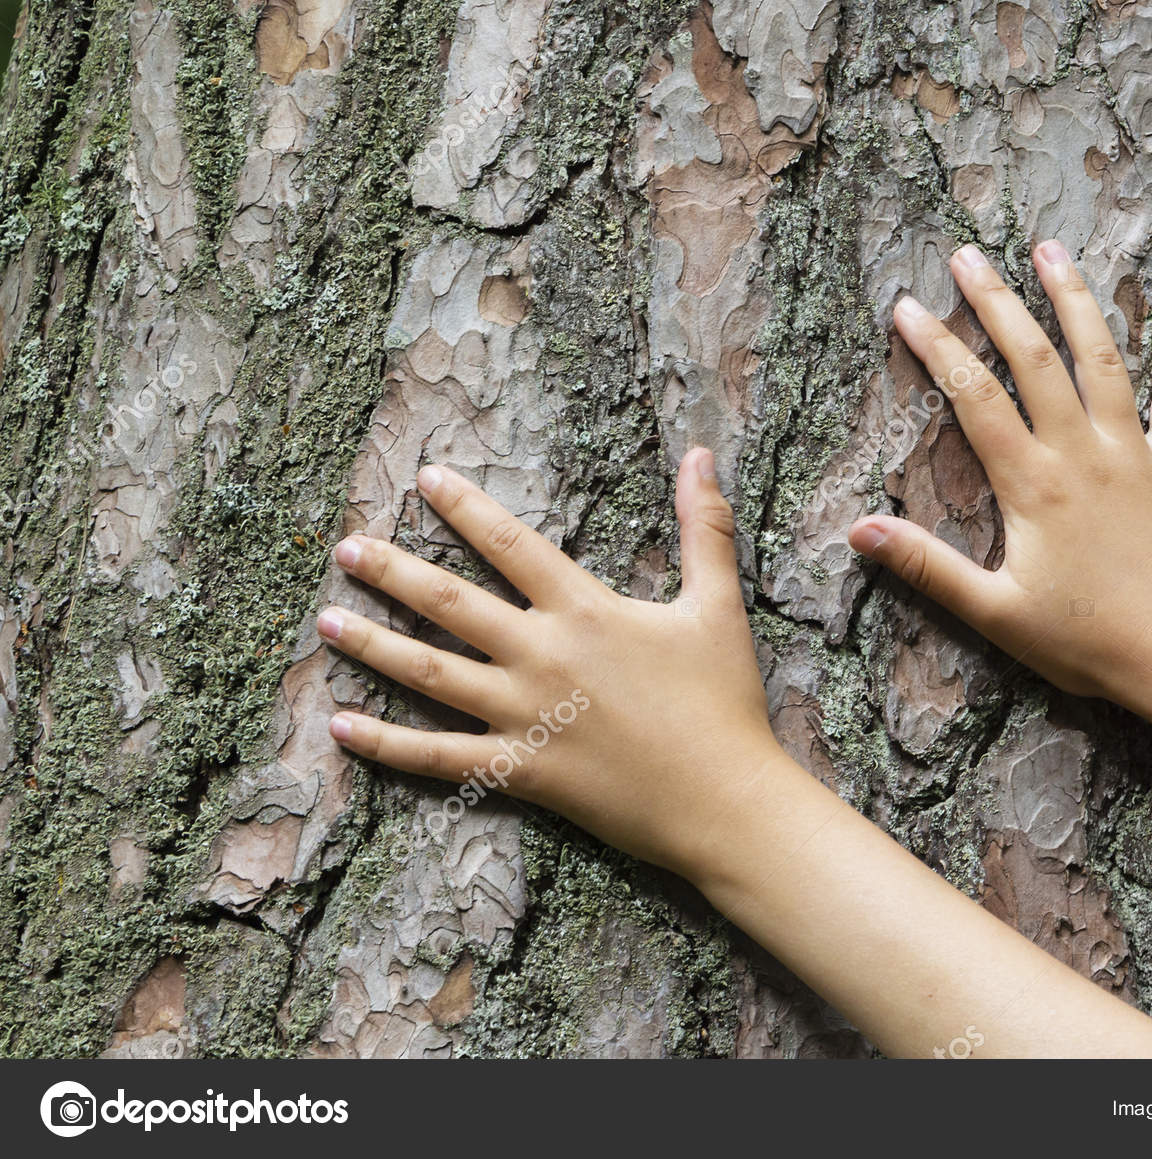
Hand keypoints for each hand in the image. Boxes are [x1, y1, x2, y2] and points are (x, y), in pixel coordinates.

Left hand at [317, 448, 790, 879]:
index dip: (465, 508)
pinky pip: (438, 756)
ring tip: (325, 621)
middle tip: (344, 548)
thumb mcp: (717, 605)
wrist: (724, 798)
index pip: (511, 544)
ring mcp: (524, 714)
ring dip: (372, 644)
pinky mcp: (520, 769)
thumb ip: (705, 528)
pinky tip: (342, 724)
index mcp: (585, 610)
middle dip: (391, 570)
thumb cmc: (723, 701)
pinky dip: (387, 742)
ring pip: (429, 672)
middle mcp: (541, 655)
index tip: (425, 479)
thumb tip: (702, 456)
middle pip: (449, 602)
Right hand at [848, 242, 1151, 720]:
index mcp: (1033, 487)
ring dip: (1075, 299)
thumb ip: (928, 567)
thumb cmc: (1089, 645)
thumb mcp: (996, 613)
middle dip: (998, 301)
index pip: (974, 398)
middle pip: (1035, 359)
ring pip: (1103, 358)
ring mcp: (1136, 454)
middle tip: (967, 256)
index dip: (938, 347)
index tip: (906, 307)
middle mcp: (1083, 455)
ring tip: (1050, 249)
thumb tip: (859, 531)